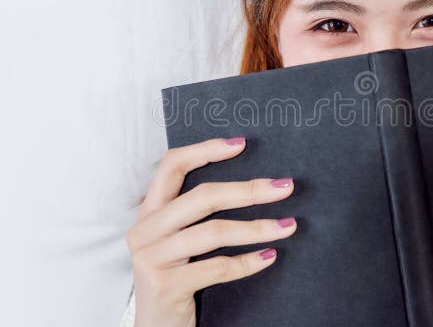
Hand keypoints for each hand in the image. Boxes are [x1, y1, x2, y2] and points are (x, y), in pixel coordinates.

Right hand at [126, 136, 296, 326]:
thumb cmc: (173, 279)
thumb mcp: (175, 242)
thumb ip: (194, 216)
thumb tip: (251, 187)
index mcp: (148, 212)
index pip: (171, 166)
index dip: (205, 150)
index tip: (241, 145)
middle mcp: (144, 230)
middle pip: (202, 197)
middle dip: (248, 190)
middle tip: (284, 187)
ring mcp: (151, 258)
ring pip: (213, 232)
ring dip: (256, 227)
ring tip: (287, 225)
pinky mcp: (164, 286)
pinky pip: (217, 268)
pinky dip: (248, 262)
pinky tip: (270, 257)